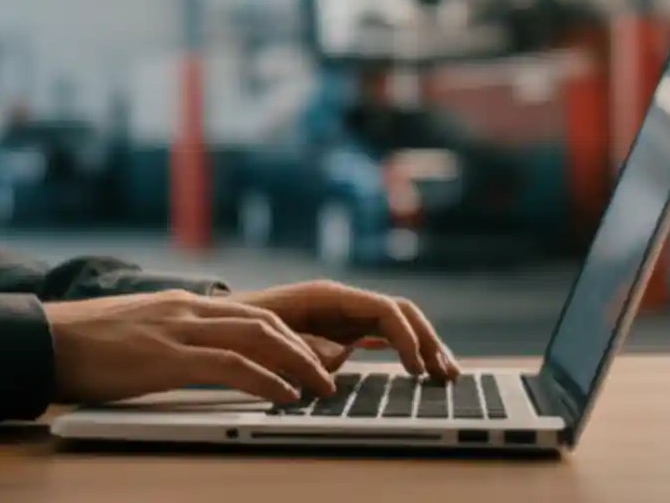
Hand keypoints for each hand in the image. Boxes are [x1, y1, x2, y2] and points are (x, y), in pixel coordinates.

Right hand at [44, 290, 337, 404]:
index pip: (251, 313)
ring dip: (297, 363)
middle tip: (330, 375)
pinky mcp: (165, 357)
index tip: (315, 358)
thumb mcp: (138, 336)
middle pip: (265, 321)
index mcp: (182, 305)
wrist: (40, 339)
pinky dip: (264, 379)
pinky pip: (229, 365)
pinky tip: (283, 396)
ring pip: (257, 337)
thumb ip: (173, 342)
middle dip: (305, 348)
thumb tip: (200, 362)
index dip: (290, 335)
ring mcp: (177, 330)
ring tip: (318, 388)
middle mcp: (187, 310)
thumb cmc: (83, 346)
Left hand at [231, 281, 459, 380]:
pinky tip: (419, 369)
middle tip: (448, 374)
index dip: (407, 338)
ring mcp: (344, 314)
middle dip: (429, 340)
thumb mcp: (270, 336)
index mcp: (330, 295)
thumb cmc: (241, 326)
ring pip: (397, 324)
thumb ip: (308, 345)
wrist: (220, 322)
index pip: (385, 309)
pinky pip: (382, 336)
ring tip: (444, 374)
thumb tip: (340, 357)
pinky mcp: (341, 329)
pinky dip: (404, 350)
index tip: (415, 369)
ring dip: (423, 346)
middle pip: (401, 313)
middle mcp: (343, 300)